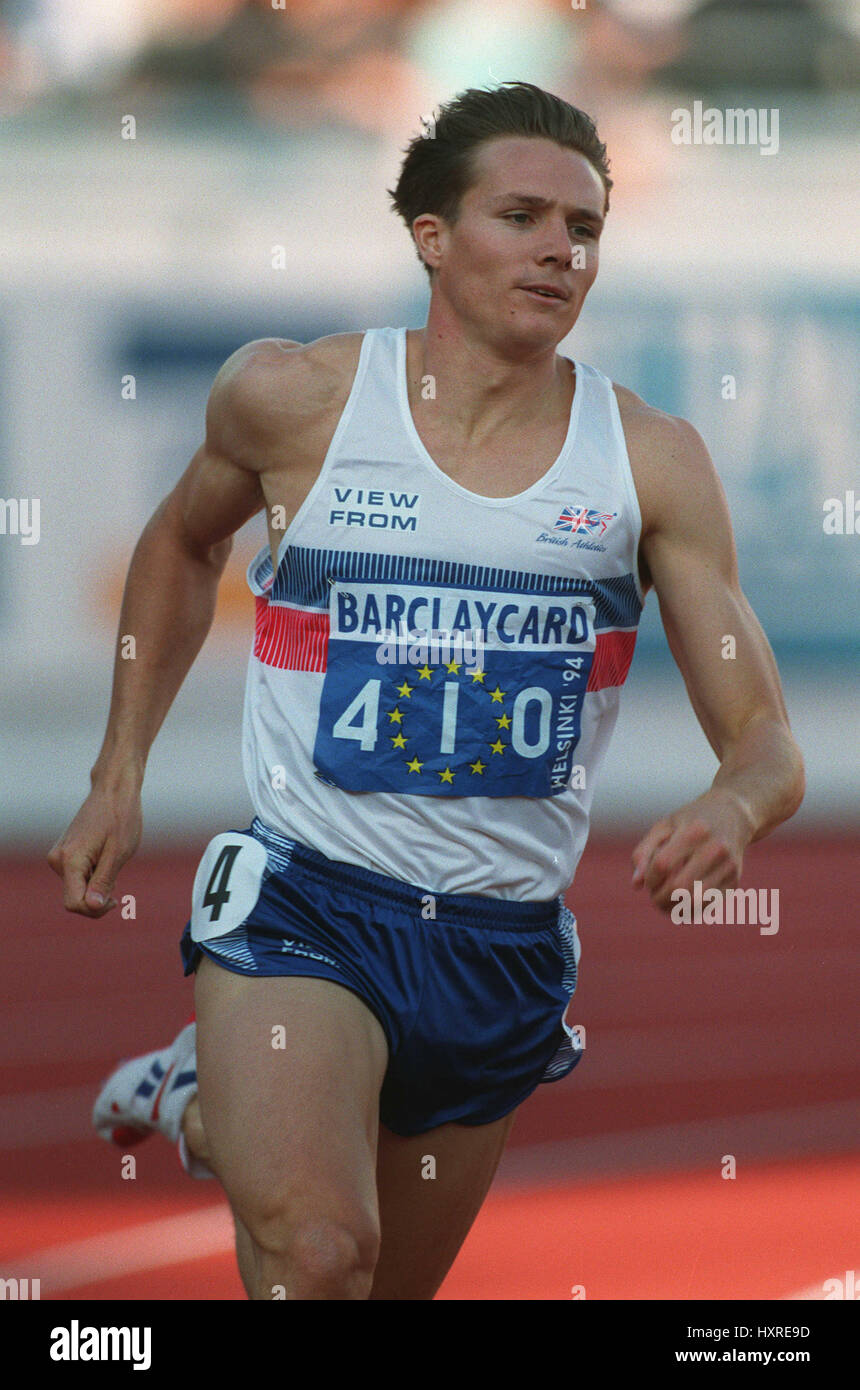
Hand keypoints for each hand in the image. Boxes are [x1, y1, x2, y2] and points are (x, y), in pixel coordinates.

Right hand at [48, 774, 141, 917]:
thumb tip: (92, 906)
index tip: (116, 899)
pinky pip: (77, 878)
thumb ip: (104, 881)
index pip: (74, 903)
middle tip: (118, 880)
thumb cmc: (121, 818)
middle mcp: (57, 860)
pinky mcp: (63, 855)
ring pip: (77, 889)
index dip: (95, 909)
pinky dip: (92, 877)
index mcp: (70, 860)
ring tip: (111, 862)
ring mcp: (58, 857)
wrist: (113, 791)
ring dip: (96, 885)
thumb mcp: (119, 853)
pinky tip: (104, 860)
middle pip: (75, 899)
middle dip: (97, 897)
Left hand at [630, 789, 753, 913]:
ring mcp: (728, 866)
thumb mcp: (664, 827)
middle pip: (680, 887)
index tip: (648, 879)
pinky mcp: (734, 880)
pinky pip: (708, 906)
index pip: (663, 864)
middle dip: (659, 898)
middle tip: (654, 897)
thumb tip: (637, 885)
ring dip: (674, 908)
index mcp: (695, 830)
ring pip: (695, 901)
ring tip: (664, 904)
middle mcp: (716, 848)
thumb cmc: (689, 822)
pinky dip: (690, 911)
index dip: (650, 878)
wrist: (732, 815)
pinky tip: (680, 906)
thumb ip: (644, 853)